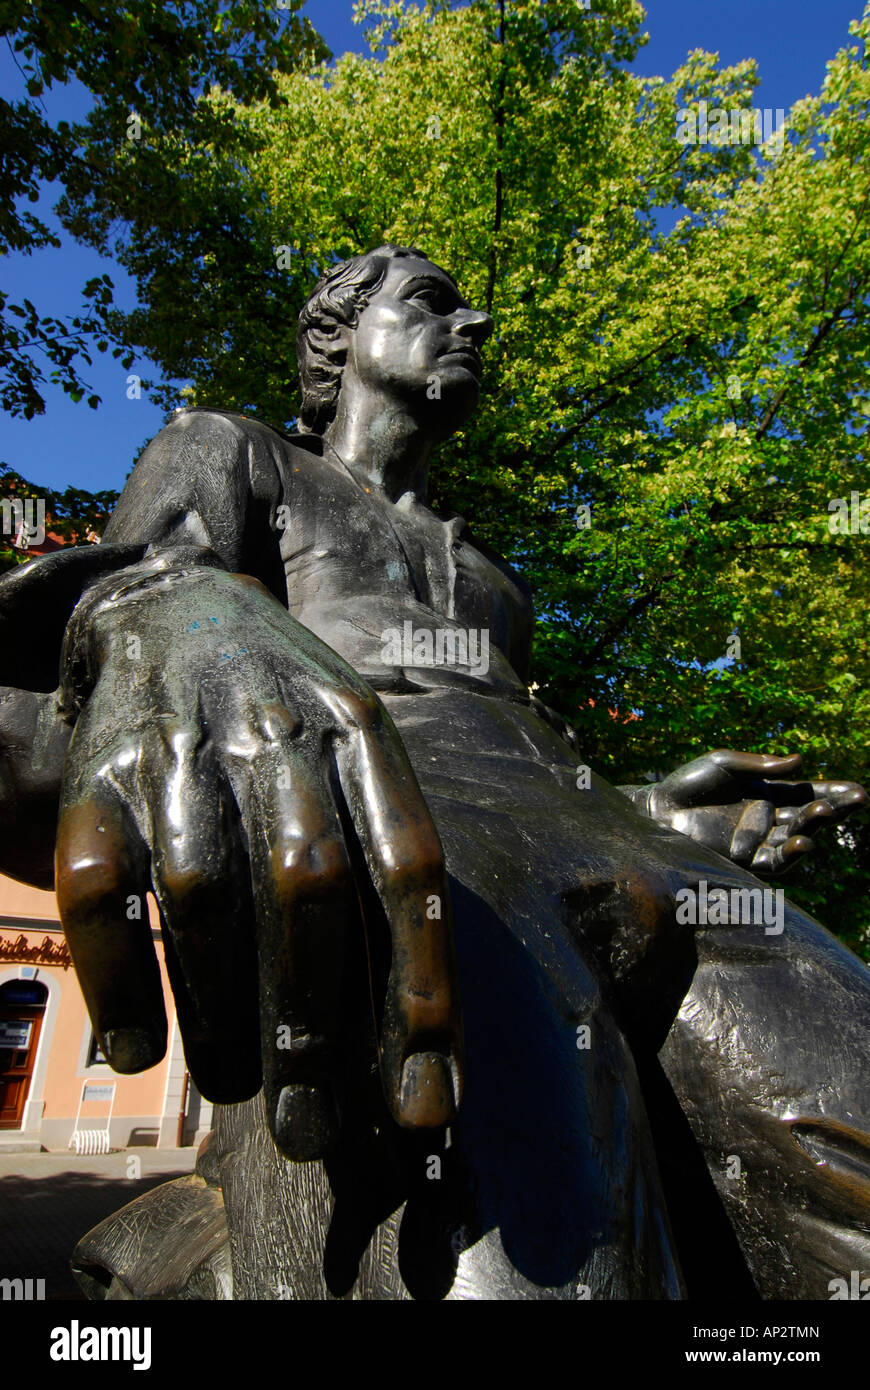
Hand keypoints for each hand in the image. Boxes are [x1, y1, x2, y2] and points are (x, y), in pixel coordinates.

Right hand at [54, 552, 462, 1159]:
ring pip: (206, 895)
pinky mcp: (99, 770)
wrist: (174, 604)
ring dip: (221, 1013)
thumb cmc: (289, 715)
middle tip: (315, 1131)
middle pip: (309, 888)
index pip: (408, 867)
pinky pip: (101, 883)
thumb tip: (419, 1030)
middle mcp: (278, 734)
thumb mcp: (360, 749)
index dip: (421, 990)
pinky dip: (118, 973)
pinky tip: (138, 1050)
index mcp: (362, 733)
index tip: (425, 1105)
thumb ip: (387, 857)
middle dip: (316, 1025)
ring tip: (239, 1094)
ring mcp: (183, 748)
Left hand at [642, 749, 866, 875]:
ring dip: (814, 827)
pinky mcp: (743, 858)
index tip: (860, 791)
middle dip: (834, 807)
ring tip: (827, 812)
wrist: (658, 808)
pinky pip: (775, 860)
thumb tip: (801, 762)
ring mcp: (757, 839)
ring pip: (796, 837)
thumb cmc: (689, 782)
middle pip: (809, 814)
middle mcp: (768, 817)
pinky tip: (805, 842)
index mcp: (767, 791)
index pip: (807, 791)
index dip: (834, 791)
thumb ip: (761, 765)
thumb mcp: (724, 763)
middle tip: (859, 800)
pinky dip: (793, 854)